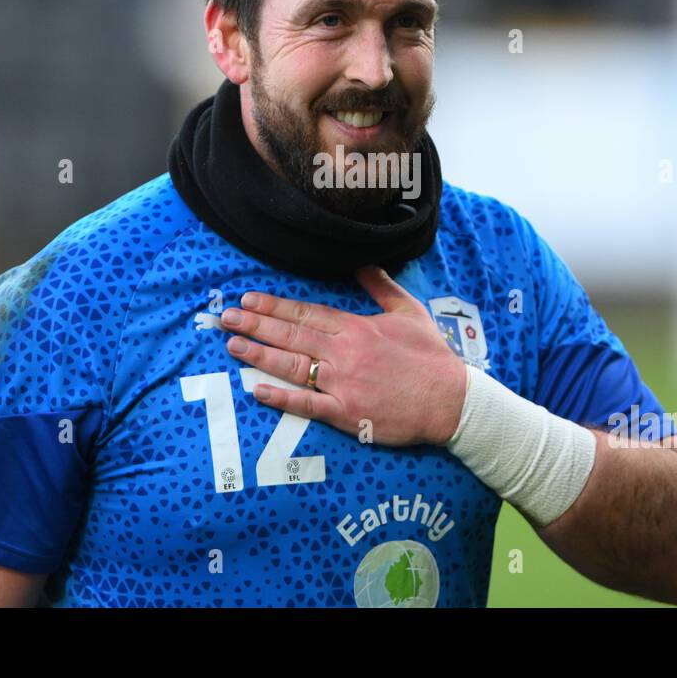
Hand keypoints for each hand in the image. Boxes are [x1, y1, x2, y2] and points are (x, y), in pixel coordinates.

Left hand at [218, 266, 467, 446]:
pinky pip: (307, 405)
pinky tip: (258, 390)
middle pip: (292, 335)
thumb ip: (381, 287)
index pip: (307, 313)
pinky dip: (281, 398)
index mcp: (357, 327)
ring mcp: (343, 384)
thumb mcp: (409, 312)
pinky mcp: (346, 413)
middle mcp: (344, 353)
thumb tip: (362, 264)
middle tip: (226, 318)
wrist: (451, 400)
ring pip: (292, 366)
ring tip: (233, 346)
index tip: (249, 300)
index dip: (275, 306)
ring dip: (260, 355)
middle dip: (255, 325)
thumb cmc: (431, 356)